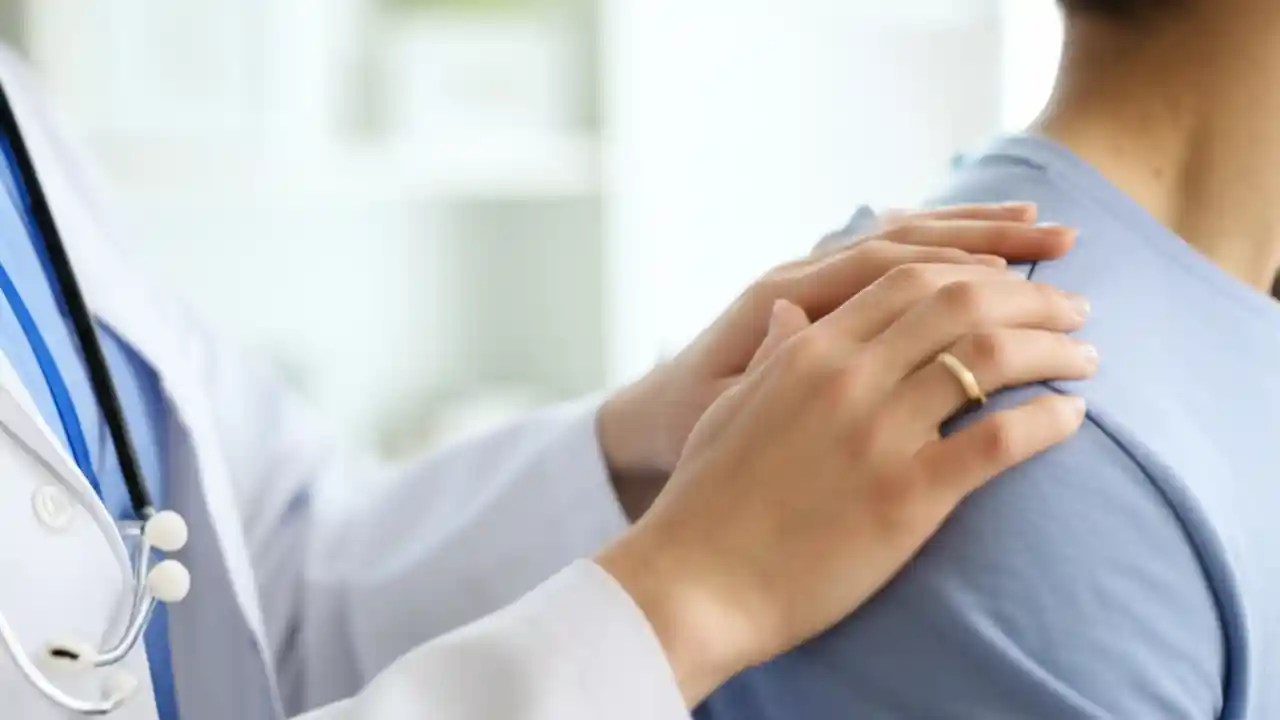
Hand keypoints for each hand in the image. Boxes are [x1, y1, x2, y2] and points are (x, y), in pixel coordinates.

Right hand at [598, 203, 1075, 519]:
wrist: (696, 583)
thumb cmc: (709, 501)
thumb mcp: (732, 409)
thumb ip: (773, 356)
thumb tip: (791, 313)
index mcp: (809, 351)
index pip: (910, 279)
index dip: (976, 270)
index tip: (1016, 281)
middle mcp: (847, 377)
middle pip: (962, 303)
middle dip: (1032, 295)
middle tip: (1074, 308)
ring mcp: (877, 433)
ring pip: (990, 357)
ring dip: (1053, 348)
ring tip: (1088, 357)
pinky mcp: (905, 496)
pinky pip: (998, 440)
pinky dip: (1047, 420)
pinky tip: (1072, 419)